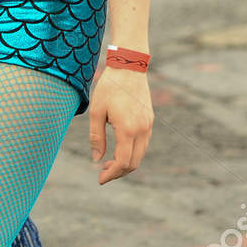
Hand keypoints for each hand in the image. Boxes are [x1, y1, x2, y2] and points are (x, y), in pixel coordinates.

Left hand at [88, 68, 152, 183]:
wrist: (128, 67)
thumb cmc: (109, 88)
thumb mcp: (96, 112)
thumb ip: (96, 137)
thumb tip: (96, 159)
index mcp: (128, 129)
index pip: (124, 162)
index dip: (112, 174)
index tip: (100, 179)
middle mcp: (142, 129)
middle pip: (134, 162)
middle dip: (118, 172)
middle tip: (102, 174)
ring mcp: (148, 125)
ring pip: (140, 154)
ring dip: (126, 163)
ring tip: (108, 164)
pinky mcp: (149, 120)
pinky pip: (142, 143)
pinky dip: (132, 152)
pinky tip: (118, 150)